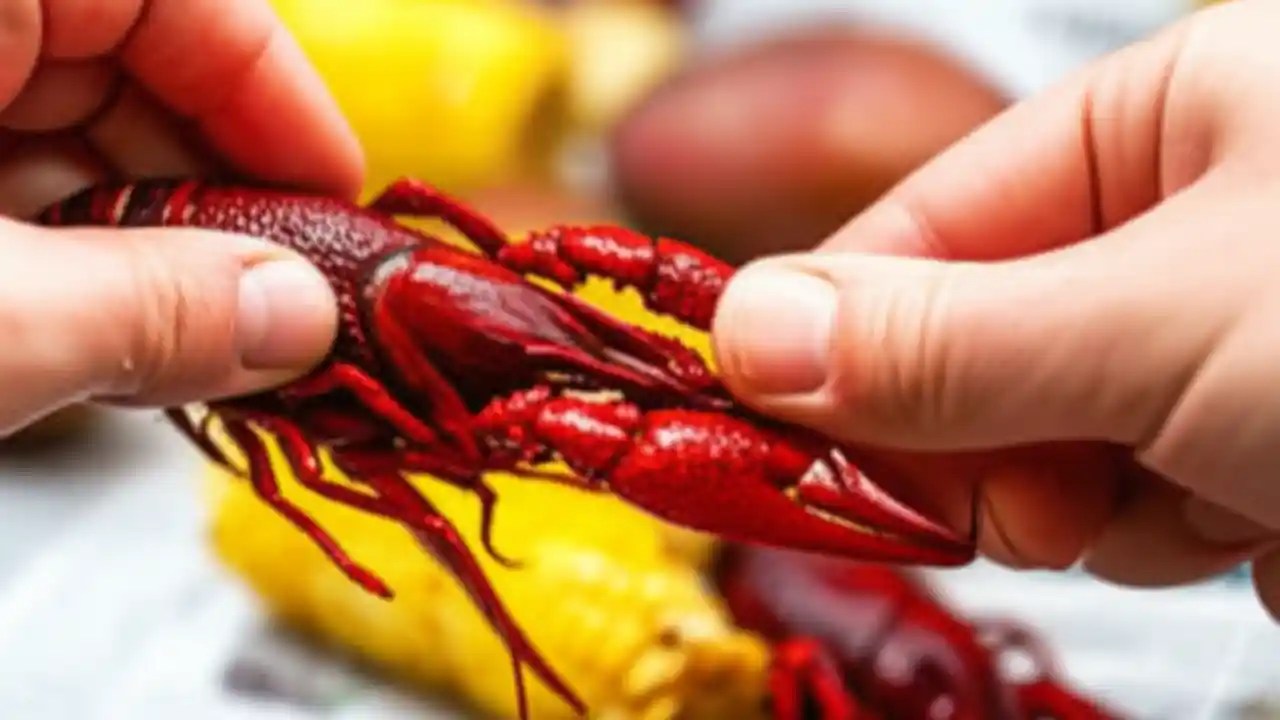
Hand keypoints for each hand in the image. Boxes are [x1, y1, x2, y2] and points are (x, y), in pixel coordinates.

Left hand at [0, 0, 362, 435]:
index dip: (278, 97)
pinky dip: (43, 264)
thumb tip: (295, 318)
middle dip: (203, 201)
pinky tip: (77, 340)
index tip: (335, 204)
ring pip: (50, 137)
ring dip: (126, 250)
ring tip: (171, 348)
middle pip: (121, 73)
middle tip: (263, 310)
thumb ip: (152, 308)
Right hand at [705, 0, 1279, 615]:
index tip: (771, 421)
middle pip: (983, 350)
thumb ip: (946, 342)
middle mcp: (1195, 222)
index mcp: (1174, 116)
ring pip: (1059, 450)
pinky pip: (1144, 509)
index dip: (845, 330)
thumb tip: (752, 336)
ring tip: (1218, 491)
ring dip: (1107, 506)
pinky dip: (1189, 536)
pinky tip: (1267, 519)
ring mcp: (1226, 344)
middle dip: (998, 443)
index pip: (934, 221)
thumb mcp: (1168, 322)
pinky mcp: (1259, 451)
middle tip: (1027, 495)